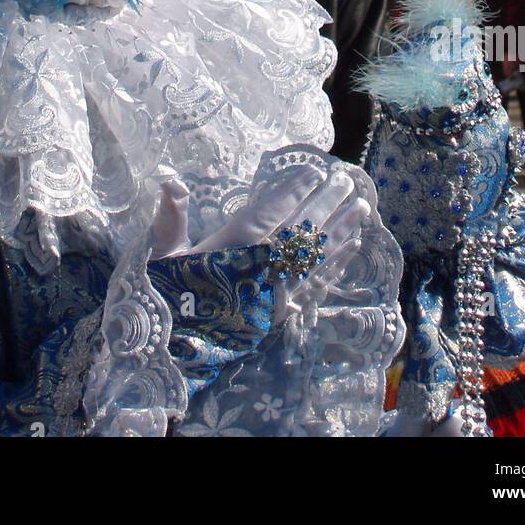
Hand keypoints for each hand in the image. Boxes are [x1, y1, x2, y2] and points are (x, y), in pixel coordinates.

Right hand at [155, 162, 372, 326]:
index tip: (315, 171)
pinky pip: (319, 284)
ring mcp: (277, 293)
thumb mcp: (161, 256)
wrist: (176, 353)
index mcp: (232, 248)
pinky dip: (338, 264)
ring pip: (317, 256)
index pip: (271, 212)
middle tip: (348, 180)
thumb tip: (168, 179)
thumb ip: (170, 218)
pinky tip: (353, 246)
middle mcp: (261, 268)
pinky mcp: (285, 314)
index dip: (294, 190)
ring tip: (362, 207)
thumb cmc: (166, 298)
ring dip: (342, 229)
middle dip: (327, 202)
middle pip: (302, 230)